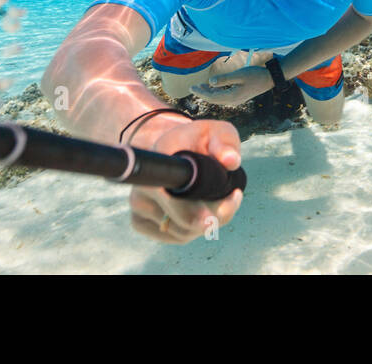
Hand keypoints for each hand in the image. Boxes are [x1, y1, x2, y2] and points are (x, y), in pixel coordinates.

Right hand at [127, 116, 242, 243]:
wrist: (175, 149)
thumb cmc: (200, 142)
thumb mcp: (219, 133)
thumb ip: (226, 143)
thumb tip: (230, 160)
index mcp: (161, 154)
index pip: (170, 187)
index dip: (188, 208)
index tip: (210, 218)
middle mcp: (143, 181)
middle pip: (184, 220)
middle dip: (214, 215)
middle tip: (233, 197)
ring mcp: (138, 203)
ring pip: (182, 232)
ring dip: (207, 223)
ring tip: (216, 199)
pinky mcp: (139, 221)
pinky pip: (176, 237)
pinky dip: (194, 230)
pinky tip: (200, 210)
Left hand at [190, 66, 273, 105]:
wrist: (270, 79)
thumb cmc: (255, 74)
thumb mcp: (239, 75)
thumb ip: (224, 79)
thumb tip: (210, 82)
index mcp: (232, 97)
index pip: (211, 97)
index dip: (200, 92)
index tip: (191, 87)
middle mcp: (233, 101)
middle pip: (213, 99)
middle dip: (202, 93)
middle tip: (192, 87)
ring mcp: (236, 100)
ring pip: (218, 98)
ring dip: (209, 93)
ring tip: (200, 86)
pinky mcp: (239, 97)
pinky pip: (223, 97)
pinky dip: (216, 92)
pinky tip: (213, 86)